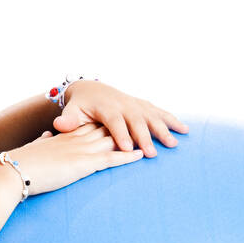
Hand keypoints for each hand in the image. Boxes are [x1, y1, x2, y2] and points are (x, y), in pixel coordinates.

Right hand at [0, 122, 143, 197]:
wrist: (13, 172)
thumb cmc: (21, 165)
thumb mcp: (36, 150)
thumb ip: (44, 143)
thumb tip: (45, 138)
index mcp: (67, 136)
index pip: (93, 126)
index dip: (110, 123)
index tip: (125, 119)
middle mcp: (77, 139)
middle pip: (109, 129)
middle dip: (130, 128)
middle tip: (150, 126)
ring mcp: (81, 150)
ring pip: (114, 142)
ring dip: (135, 142)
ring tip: (153, 142)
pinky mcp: (82, 164)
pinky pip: (109, 159)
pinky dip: (126, 157)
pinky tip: (140, 156)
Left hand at [51, 80, 189, 157]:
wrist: (90, 88)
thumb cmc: (79, 106)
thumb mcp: (71, 111)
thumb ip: (67, 120)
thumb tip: (58, 125)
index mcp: (106, 108)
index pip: (114, 122)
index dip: (121, 134)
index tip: (127, 148)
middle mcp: (123, 104)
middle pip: (136, 122)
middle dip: (145, 137)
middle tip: (152, 154)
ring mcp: (135, 104)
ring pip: (151, 117)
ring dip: (163, 130)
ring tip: (174, 144)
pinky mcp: (142, 105)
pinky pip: (159, 112)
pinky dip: (172, 120)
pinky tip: (185, 130)